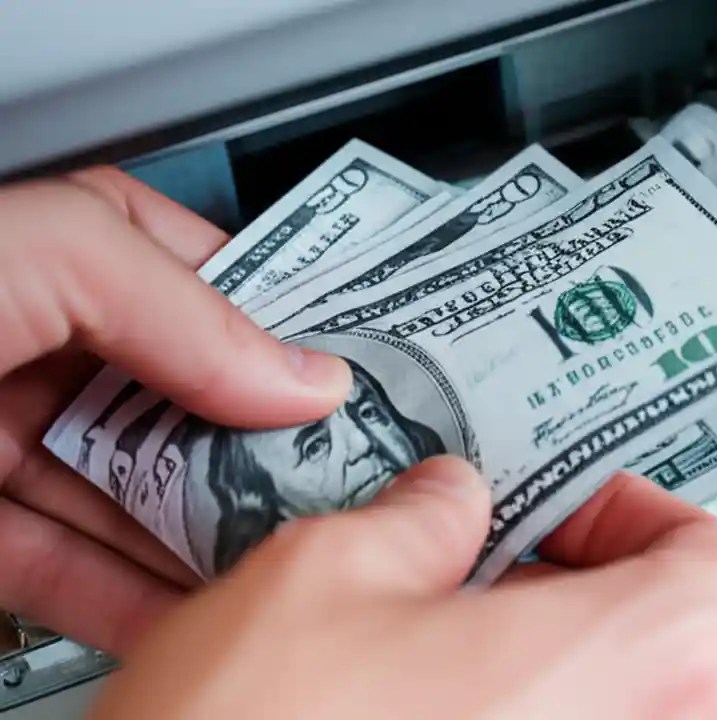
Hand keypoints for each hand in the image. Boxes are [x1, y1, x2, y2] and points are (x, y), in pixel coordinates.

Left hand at [0, 168, 351, 654]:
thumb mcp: (35, 253)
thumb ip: (183, 309)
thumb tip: (303, 376)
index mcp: (69, 250)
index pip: (220, 284)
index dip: (298, 331)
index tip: (367, 385)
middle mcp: (46, 340)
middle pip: (194, 404)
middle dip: (267, 452)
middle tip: (342, 490)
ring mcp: (7, 435)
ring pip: (142, 494)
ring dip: (215, 533)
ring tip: (292, 560)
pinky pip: (72, 567)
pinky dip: (137, 595)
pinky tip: (199, 607)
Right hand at [91, 459, 716, 719]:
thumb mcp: (323, 576)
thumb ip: (417, 517)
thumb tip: (446, 501)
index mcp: (613, 667)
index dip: (650, 513)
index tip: (573, 502)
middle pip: (682, 639)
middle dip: (590, 580)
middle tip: (502, 553)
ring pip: (624, 701)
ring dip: (551, 648)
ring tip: (445, 622)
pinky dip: (518, 708)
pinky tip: (424, 694)